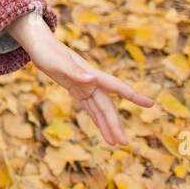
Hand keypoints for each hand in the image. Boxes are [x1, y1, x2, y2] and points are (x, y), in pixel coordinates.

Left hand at [17, 23, 154, 145]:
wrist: (39, 44)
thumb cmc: (47, 51)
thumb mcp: (57, 62)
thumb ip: (74, 71)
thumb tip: (92, 79)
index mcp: (92, 74)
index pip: (116, 87)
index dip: (133, 96)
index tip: (150, 104)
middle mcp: (92, 82)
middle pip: (107, 106)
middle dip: (115, 124)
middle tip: (124, 143)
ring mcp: (85, 86)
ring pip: (100, 109)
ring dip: (107, 126)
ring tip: (115, 143)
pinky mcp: (77, 90)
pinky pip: (91, 108)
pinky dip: (97, 119)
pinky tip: (103, 131)